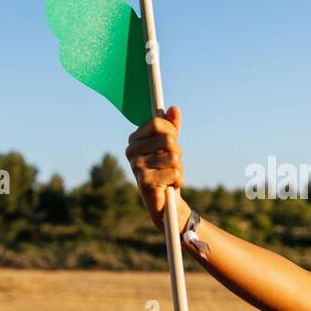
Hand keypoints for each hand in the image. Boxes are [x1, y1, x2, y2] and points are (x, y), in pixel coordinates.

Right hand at [126, 106, 186, 233]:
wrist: (166, 201)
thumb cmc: (166, 169)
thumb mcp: (170, 146)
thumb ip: (171, 126)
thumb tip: (174, 108)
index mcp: (134, 139)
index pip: (157, 122)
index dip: (171, 130)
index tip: (173, 140)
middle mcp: (131, 151)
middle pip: (167, 139)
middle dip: (177, 151)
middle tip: (172, 163)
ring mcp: (136, 166)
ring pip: (173, 157)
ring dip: (179, 168)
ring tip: (171, 175)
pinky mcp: (144, 181)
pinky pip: (174, 172)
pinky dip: (178, 180)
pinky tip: (169, 186)